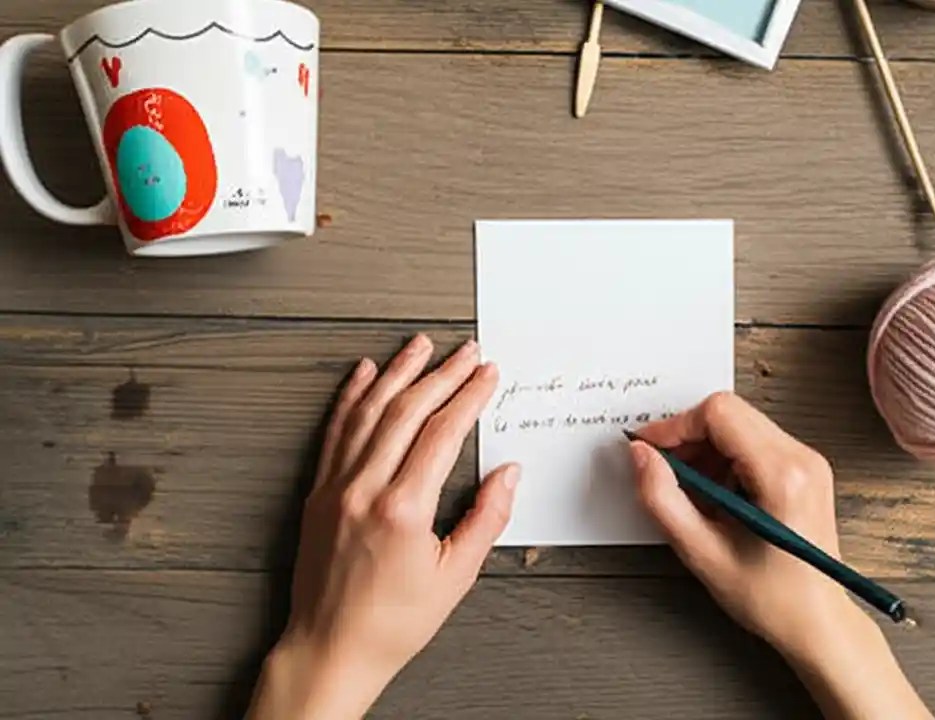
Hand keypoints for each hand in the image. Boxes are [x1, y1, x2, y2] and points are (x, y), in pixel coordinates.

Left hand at [247, 335, 518, 719]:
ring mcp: (336, 488)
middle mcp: (364, 490)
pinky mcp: (318, 494)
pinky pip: (335, 432)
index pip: (441, 433)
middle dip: (441, 375)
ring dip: (397, 373)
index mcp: (402, 509)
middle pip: (407, 412)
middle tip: (466, 352)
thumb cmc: (392, 623)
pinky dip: (351, 398)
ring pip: (368, 412)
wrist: (330, 648)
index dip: (469, 397)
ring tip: (419, 346)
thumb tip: (508, 473)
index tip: (487, 376)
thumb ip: (486, 518)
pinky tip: (363, 375)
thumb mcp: (455, 577)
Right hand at [629, 392, 931, 719]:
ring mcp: (807, 462)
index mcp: (783, 476)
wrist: (818, 622)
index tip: (649, 448)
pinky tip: (716, 498)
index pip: (719, 414)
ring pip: (739, 425)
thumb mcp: (704, 554)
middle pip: (729, 413)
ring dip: (705, 451)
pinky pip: (753, 443)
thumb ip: (664, 500)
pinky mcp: (803, 470)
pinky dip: (724, 461)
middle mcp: (802, 459)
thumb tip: (641, 457)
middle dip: (688, 438)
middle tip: (666, 473)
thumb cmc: (774, 599)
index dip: (675, 426)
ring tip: (694, 496)